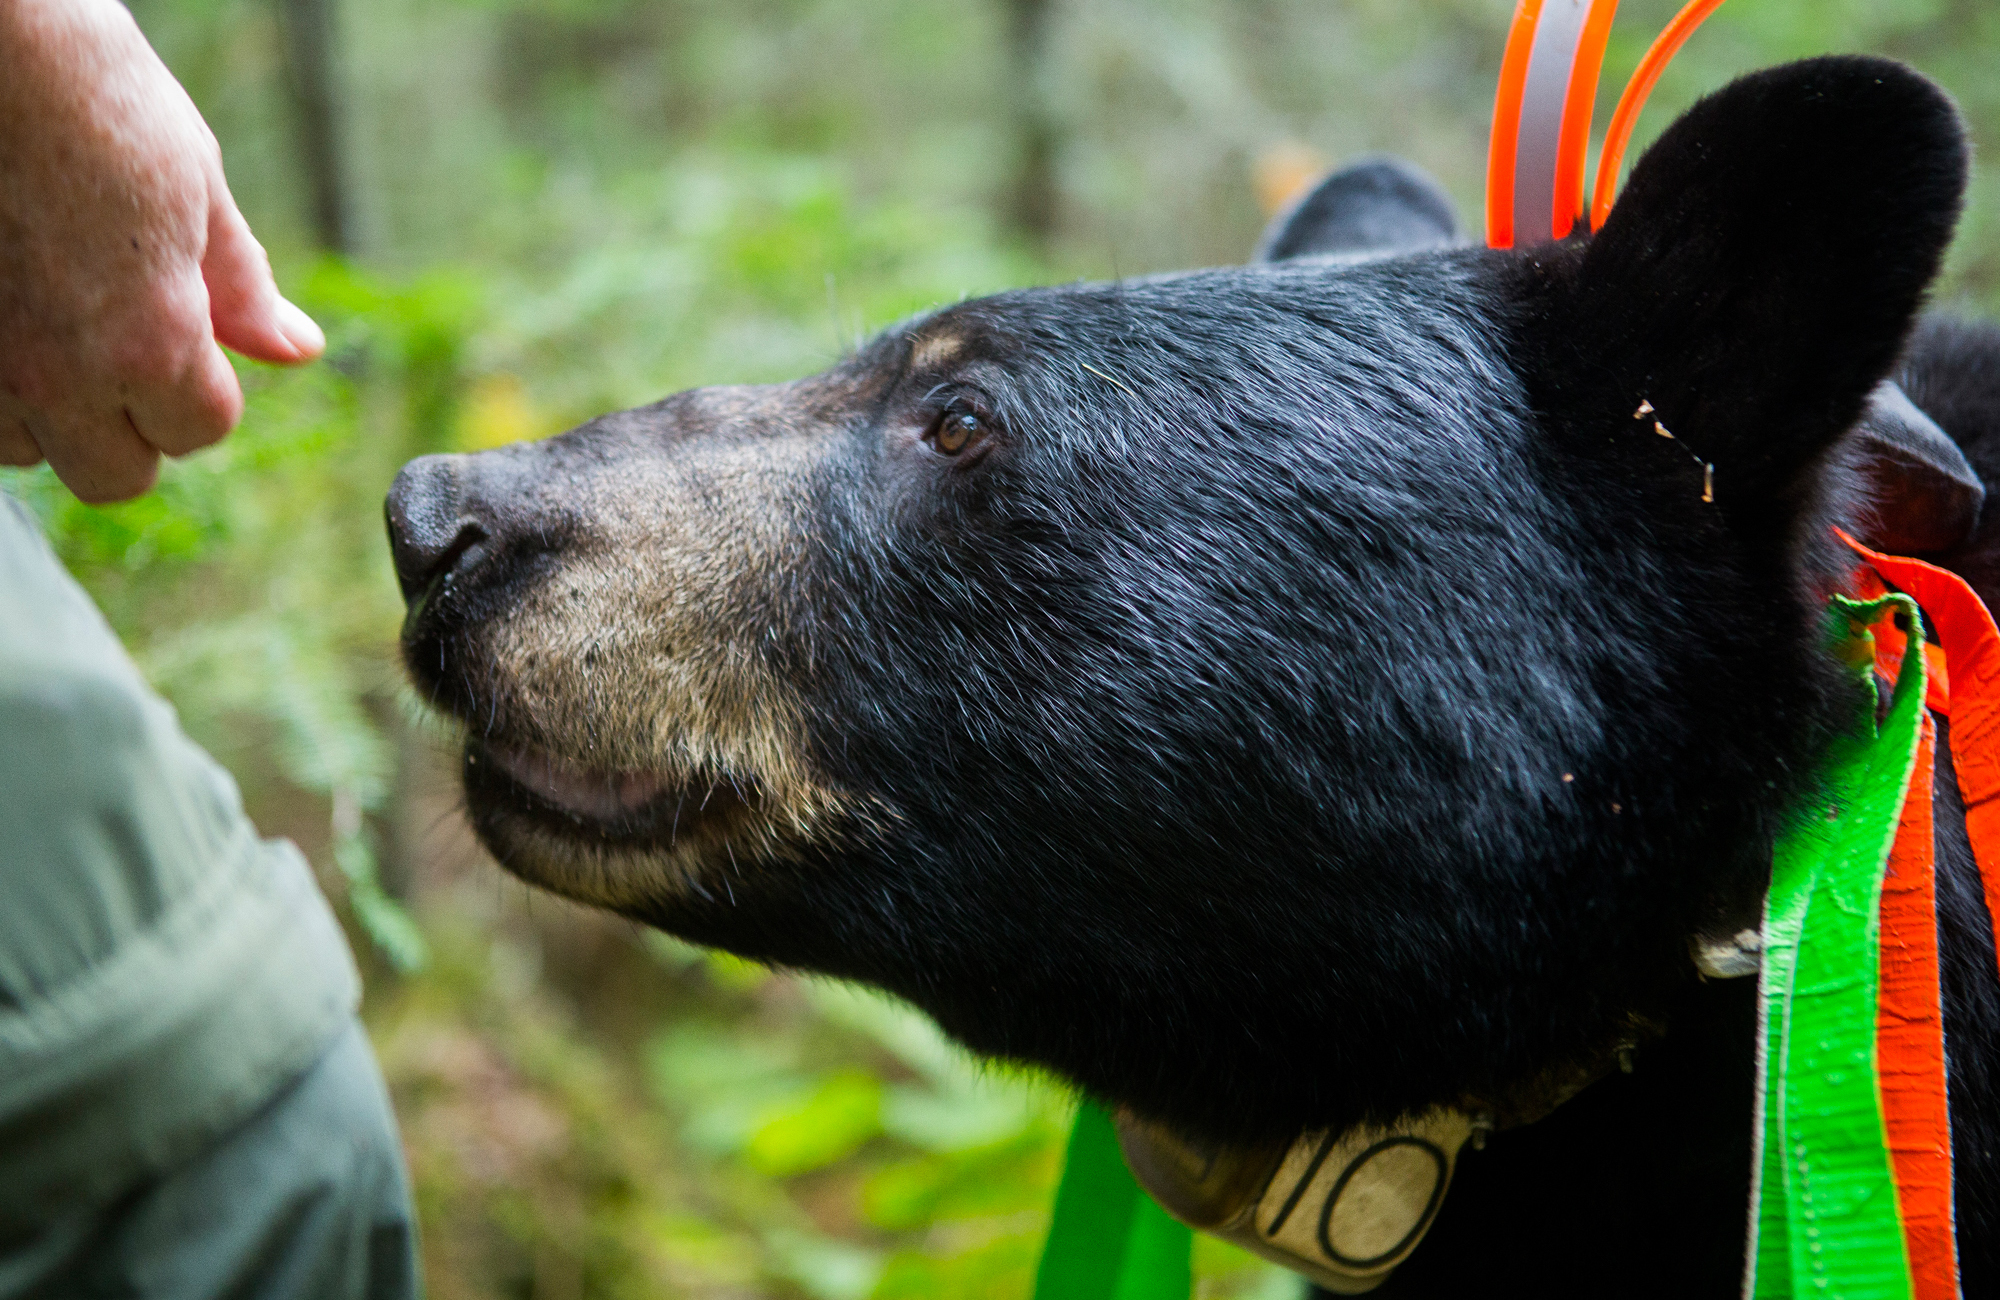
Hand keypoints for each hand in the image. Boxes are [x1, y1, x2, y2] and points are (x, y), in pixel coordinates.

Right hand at [0, 0, 323, 503]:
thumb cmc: (88, 92)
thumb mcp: (192, 182)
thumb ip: (241, 285)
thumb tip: (297, 349)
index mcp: (150, 343)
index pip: (200, 433)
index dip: (205, 389)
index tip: (185, 335)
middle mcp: (57, 374)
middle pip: (113, 476)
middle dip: (131, 429)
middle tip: (122, 355)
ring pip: (24, 451)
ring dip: (46, 412)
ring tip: (52, 327)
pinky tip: (8, 321)